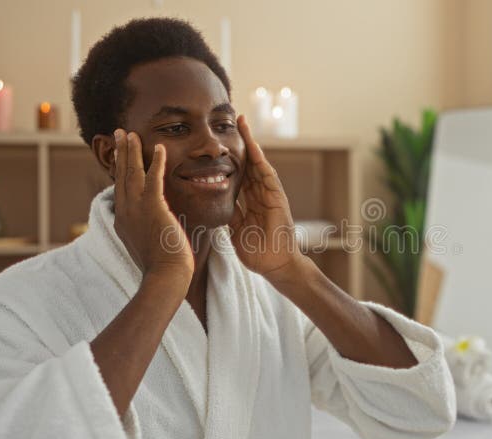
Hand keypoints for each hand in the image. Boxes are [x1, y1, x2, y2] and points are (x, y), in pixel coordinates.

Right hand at [112, 129, 193, 281]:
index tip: (120, 157)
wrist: (164, 277)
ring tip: (129, 133)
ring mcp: (136, 209)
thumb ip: (148, 232)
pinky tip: (159, 147)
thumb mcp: (148, 246)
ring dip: (130, 150)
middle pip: (120, 176)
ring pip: (131, 173)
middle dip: (120, 153)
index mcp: (123, 222)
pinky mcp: (152, 208)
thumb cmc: (162, 268)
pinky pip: (153, 178)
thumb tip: (155, 229)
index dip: (119, 171)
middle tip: (118, 134)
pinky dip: (156, 161)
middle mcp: (125, 213)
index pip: (120, 190)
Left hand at [229, 116, 304, 279]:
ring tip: (242, 122)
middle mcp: (260, 193)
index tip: (218, 142)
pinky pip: (268, 174)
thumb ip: (229, 214)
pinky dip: (260, 159)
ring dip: (250, 142)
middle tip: (232, 119)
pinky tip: (253, 145)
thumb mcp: (235, 229)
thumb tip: (215, 204)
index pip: (237, 173)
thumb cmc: (257, 251)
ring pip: (257, 162)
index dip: (228, 157)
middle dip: (241, 142)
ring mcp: (270, 194)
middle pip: (247, 162)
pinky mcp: (277, 197)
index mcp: (249, 200)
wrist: (275, 265)